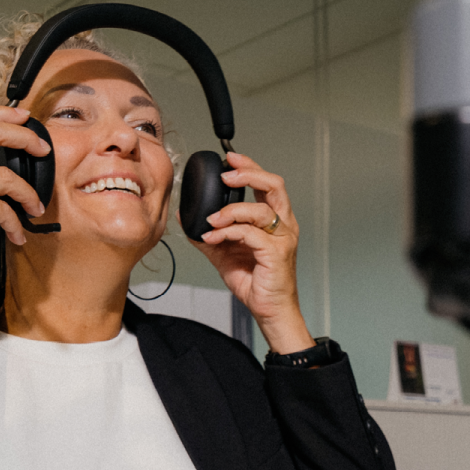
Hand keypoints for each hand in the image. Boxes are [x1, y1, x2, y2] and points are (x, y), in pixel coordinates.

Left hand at [189, 152, 312, 354]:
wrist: (269, 310)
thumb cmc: (255, 282)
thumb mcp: (224, 253)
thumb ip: (208, 234)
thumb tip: (186, 219)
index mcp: (275, 219)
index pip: (267, 183)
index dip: (250, 167)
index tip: (229, 159)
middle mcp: (283, 225)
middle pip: (274, 185)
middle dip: (248, 174)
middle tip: (226, 176)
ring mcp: (282, 238)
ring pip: (260, 209)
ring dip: (231, 210)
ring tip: (212, 219)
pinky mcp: (276, 253)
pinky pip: (250, 234)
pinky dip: (228, 232)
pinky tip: (214, 237)